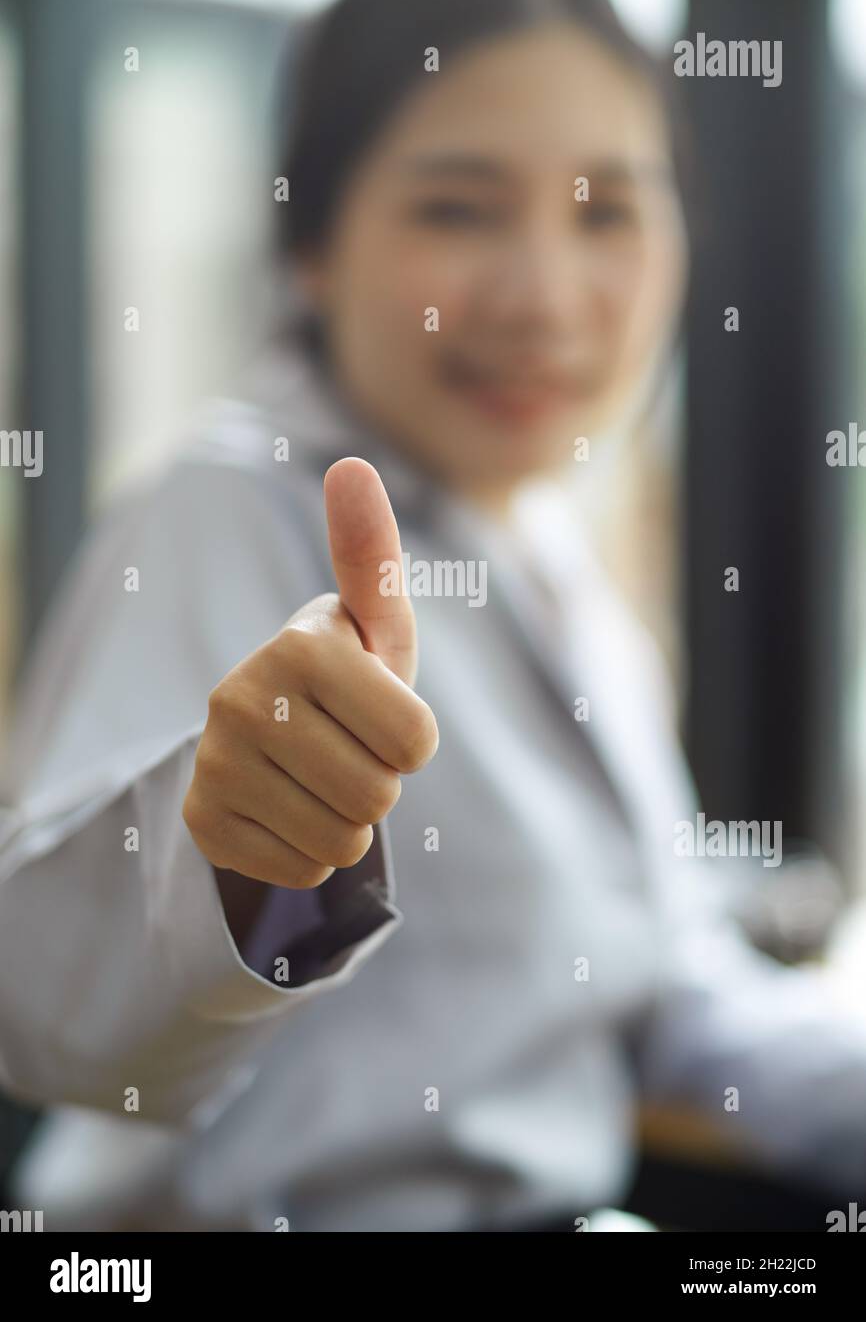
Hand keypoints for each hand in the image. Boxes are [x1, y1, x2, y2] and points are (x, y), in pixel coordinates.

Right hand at [182, 458, 437, 888]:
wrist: (266, 735)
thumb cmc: (345, 676)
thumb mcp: (375, 626)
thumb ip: (374, 556)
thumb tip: (352, 464)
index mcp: (300, 646)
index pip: (415, 742)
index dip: (413, 740)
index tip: (380, 714)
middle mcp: (242, 698)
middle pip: (378, 797)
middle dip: (380, 783)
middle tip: (347, 750)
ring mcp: (214, 763)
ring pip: (342, 844)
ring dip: (349, 823)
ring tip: (321, 780)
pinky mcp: (201, 821)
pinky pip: (302, 872)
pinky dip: (310, 853)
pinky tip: (289, 809)